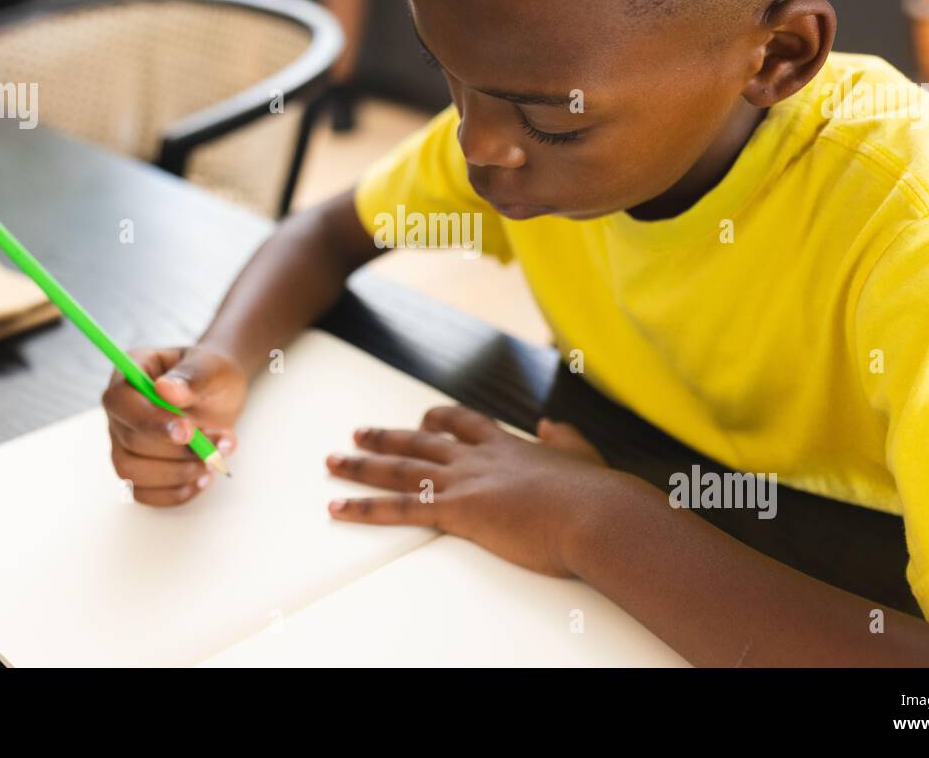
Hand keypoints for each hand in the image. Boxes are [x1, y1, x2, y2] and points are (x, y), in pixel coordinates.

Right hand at [102, 345, 246, 506]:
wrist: (220, 393)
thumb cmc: (212, 374)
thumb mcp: (211, 367)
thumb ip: (191, 377)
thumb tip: (165, 389)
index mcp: (128, 374)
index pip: (120, 401)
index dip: (150, 421)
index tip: (187, 432)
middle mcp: (120, 410)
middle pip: (129, 441)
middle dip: (178, 450)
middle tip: (220, 443)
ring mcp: (123, 441)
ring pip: (130, 472)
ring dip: (177, 473)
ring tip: (213, 461)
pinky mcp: (137, 467)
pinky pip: (141, 492)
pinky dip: (174, 492)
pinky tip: (202, 478)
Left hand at [325, 406, 611, 576]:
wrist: (595, 512)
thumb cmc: (597, 494)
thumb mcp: (583, 455)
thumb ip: (565, 438)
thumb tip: (552, 424)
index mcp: (509, 445)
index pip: (465, 424)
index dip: (441, 419)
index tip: (424, 415)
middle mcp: (479, 457)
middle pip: (420, 441)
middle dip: (386, 437)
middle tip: (357, 433)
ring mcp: (465, 480)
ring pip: (399, 468)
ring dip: (361, 465)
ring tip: (332, 462)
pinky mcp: (458, 509)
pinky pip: (400, 507)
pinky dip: (364, 507)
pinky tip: (337, 506)